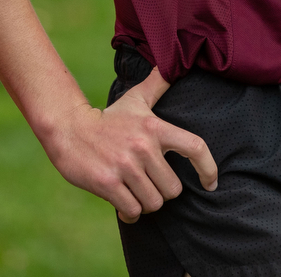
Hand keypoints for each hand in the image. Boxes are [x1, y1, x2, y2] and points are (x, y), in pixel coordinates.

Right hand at [51, 67, 217, 223]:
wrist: (69, 129)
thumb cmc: (108, 117)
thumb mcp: (136, 99)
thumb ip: (157, 84)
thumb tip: (172, 66)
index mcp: (155, 127)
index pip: (195, 147)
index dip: (209, 168)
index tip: (211, 183)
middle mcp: (144, 147)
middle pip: (173, 189)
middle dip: (163, 191)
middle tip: (150, 184)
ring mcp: (126, 166)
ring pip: (154, 203)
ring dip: (146, 203)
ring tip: (136, 192)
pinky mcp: (108, 184)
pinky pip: (132, 210)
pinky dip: (130, 213)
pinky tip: (124, 204)